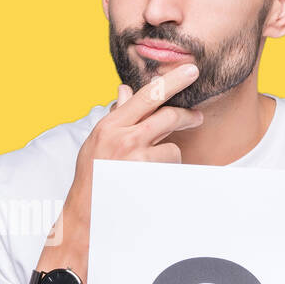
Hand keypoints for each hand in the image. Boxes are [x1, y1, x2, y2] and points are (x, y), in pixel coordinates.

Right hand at [61, 63, 203, 230]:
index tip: (190, 71)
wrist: (87, 212)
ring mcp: (136, 158)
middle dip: (188, 115)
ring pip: (172, 147)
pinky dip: (167, 173)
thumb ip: (116, 116)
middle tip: (196, 117)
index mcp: (111, 125)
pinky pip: (170, 168)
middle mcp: (124, 138)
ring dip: (170, 156)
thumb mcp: (98, 141)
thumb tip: (124, 90)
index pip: (147, 95)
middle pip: (168, 116)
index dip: (172, 81)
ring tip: (154, 167)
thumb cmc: (92, 175)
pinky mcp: (147, 175)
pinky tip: (151, 179)